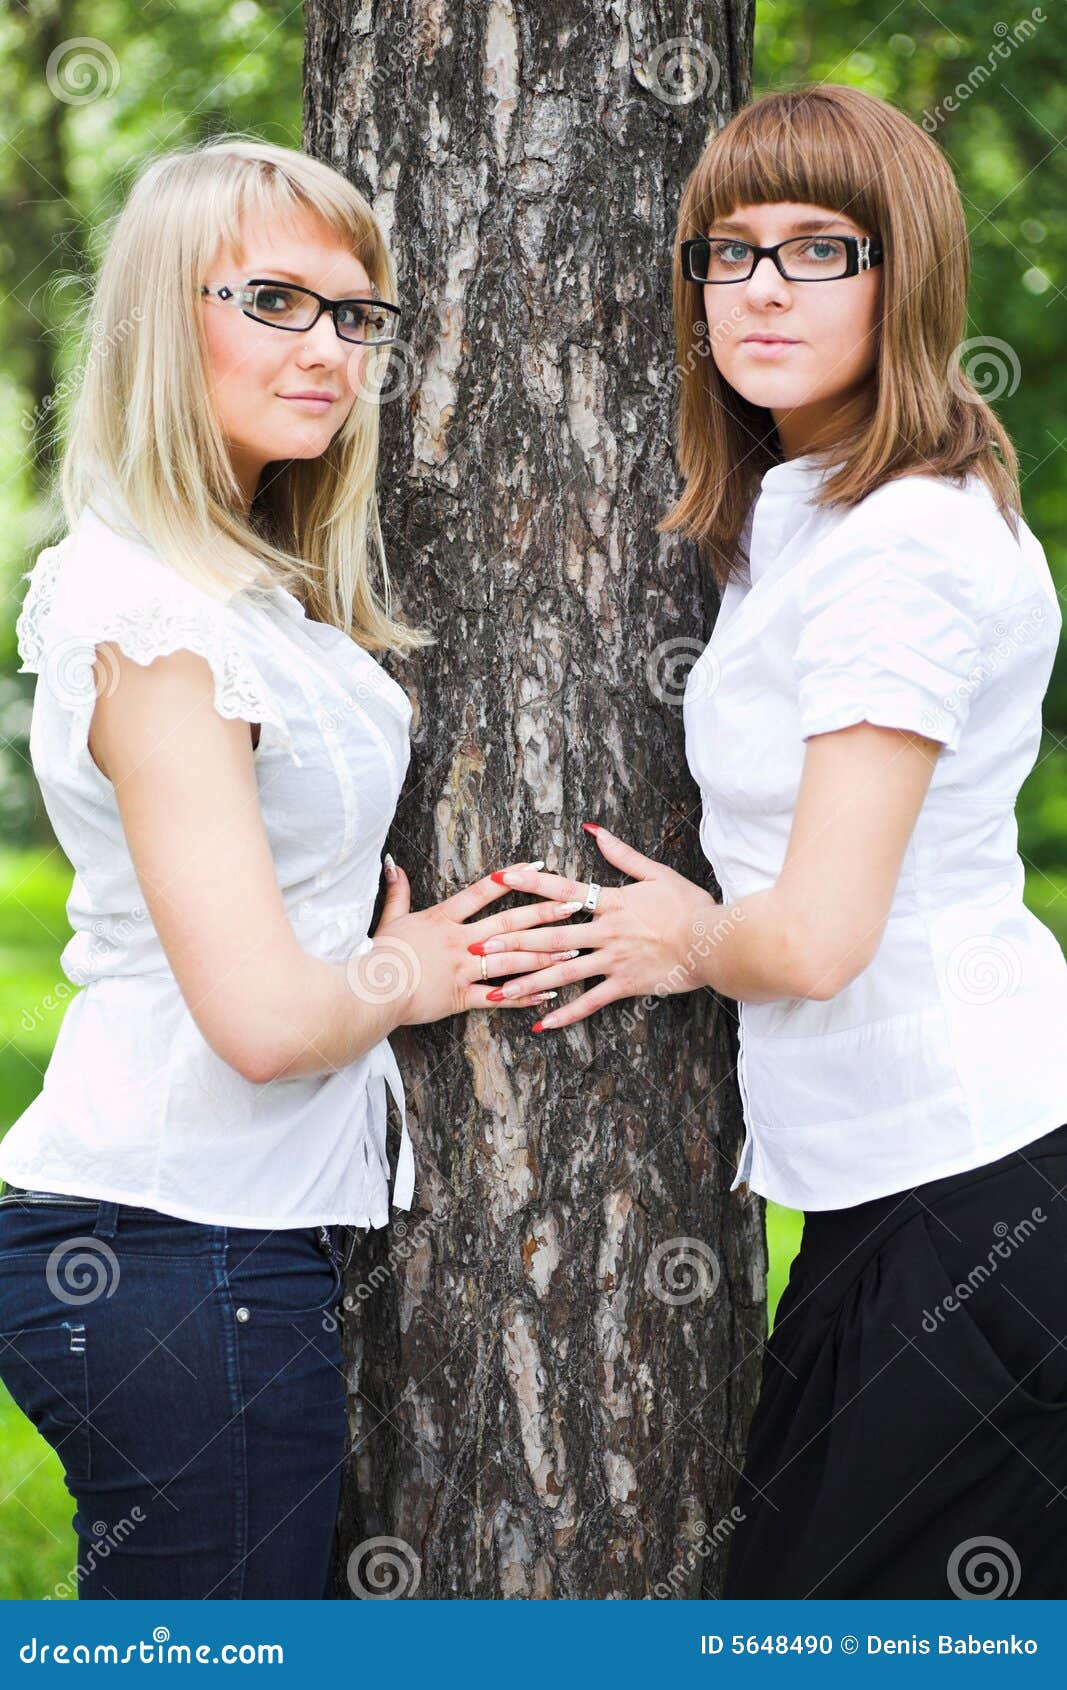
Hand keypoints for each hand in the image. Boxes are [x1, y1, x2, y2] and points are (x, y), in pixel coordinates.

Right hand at [368, 855, 589, 1026]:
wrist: (371, 990)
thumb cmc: (378, 955)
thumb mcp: (389, 919)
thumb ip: (397, 892)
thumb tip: (393, 864)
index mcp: (443, 919)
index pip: (483, 892)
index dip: (511, 877)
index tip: (538, 866)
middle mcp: (459, 941)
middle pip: (509, 923)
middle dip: (544, 913)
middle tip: (574, 904)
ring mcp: (463, 969)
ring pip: (511, 960)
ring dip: (544, 955)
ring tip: (573, 950)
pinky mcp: (462, 997)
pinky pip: (499, 997)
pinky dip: (525, 996)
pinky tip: (549, 991)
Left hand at [474, 824, 718, 1030]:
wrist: (715, 940)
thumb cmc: (689, 905)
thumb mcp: (656, 872)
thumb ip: (622, 854)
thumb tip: (594, 830)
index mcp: (611, 902)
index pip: (563, 891)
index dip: (530, 884)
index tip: (500, 878)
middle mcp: (606, 931)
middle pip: (551, 937)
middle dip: (512, 942)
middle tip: (479, 947)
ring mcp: (614, 960)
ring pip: (563, 972)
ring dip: (528, 981)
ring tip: (496, 991)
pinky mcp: (625, 985)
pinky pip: (591, 1002)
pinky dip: (566, 1014)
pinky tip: (541, 1022)